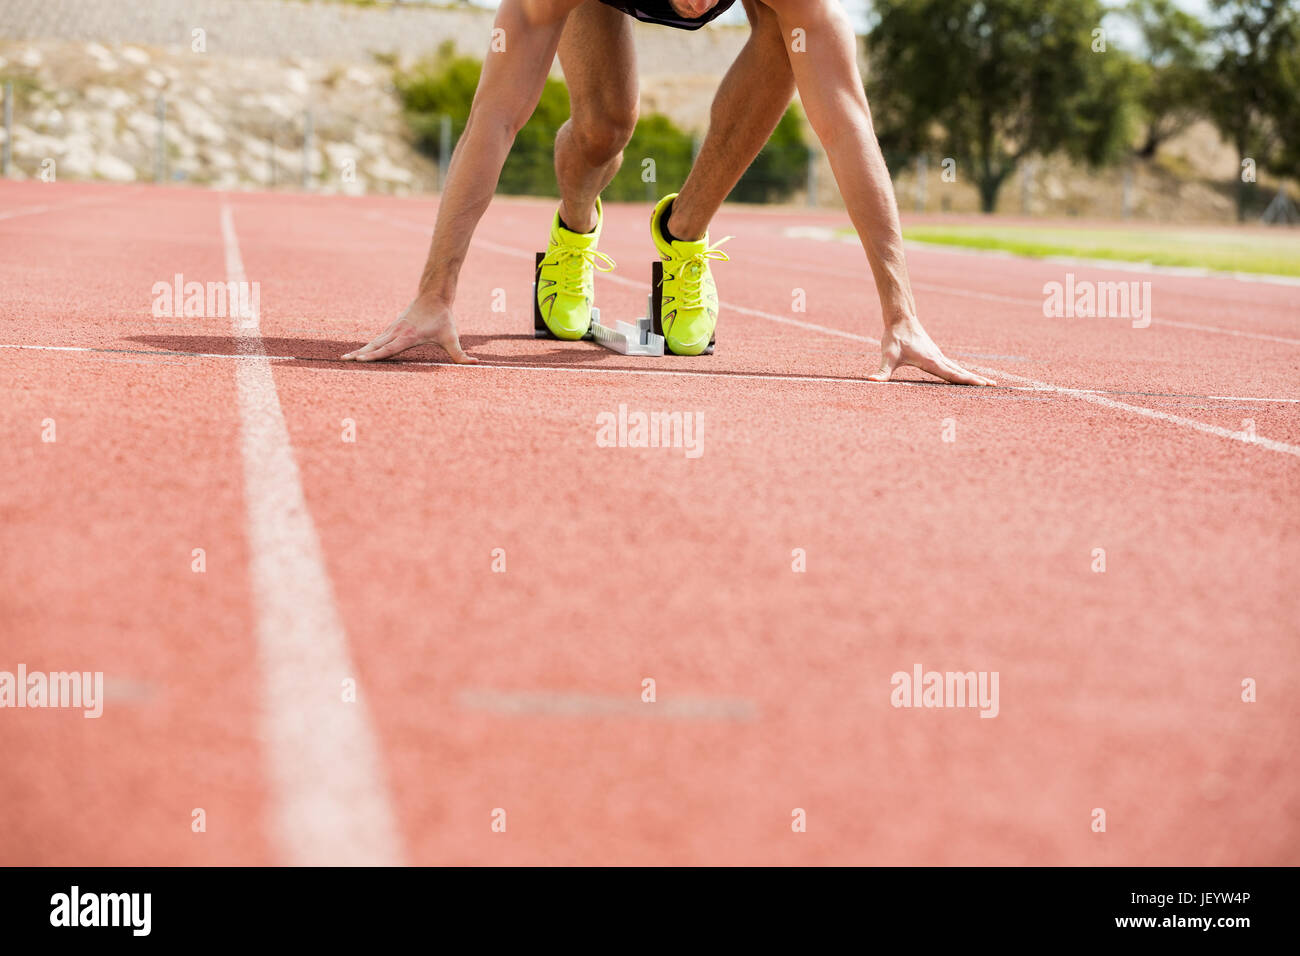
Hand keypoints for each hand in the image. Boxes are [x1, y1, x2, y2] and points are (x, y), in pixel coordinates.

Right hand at [341, 296, 476, 363]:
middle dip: (360, 354)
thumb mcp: (452, 337)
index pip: (388, 348)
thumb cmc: (443, 318)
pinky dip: (367, 346)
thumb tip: (476, 365)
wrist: (434, 295)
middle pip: (375, 345)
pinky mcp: (392, 327)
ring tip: (344, 359)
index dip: (375, 355)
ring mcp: (392, 329)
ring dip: (359, 350)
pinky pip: (377, 339)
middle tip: (343, 361)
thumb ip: (461, 355)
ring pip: (373, 342)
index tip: (360, 360)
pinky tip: (358, 352)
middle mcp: (397, 332)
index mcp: (408, 336)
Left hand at [868, 315, 994, 386]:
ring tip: (986, 382)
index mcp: (932, 361)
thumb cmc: (894, 338)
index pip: (953, 374)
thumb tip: (871, 381)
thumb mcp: (887, 356)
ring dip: (971, 376)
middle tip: (994, 386)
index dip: (968, 380)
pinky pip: (951, 366)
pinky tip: (964, 376)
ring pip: (958, 369)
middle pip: (960, 372)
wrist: (900, 319)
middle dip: (976, 380)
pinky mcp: (935, 355)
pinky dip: (961, 372)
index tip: (982, 384)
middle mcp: (939, 359)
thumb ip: (881, 372)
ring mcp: (938, 356)